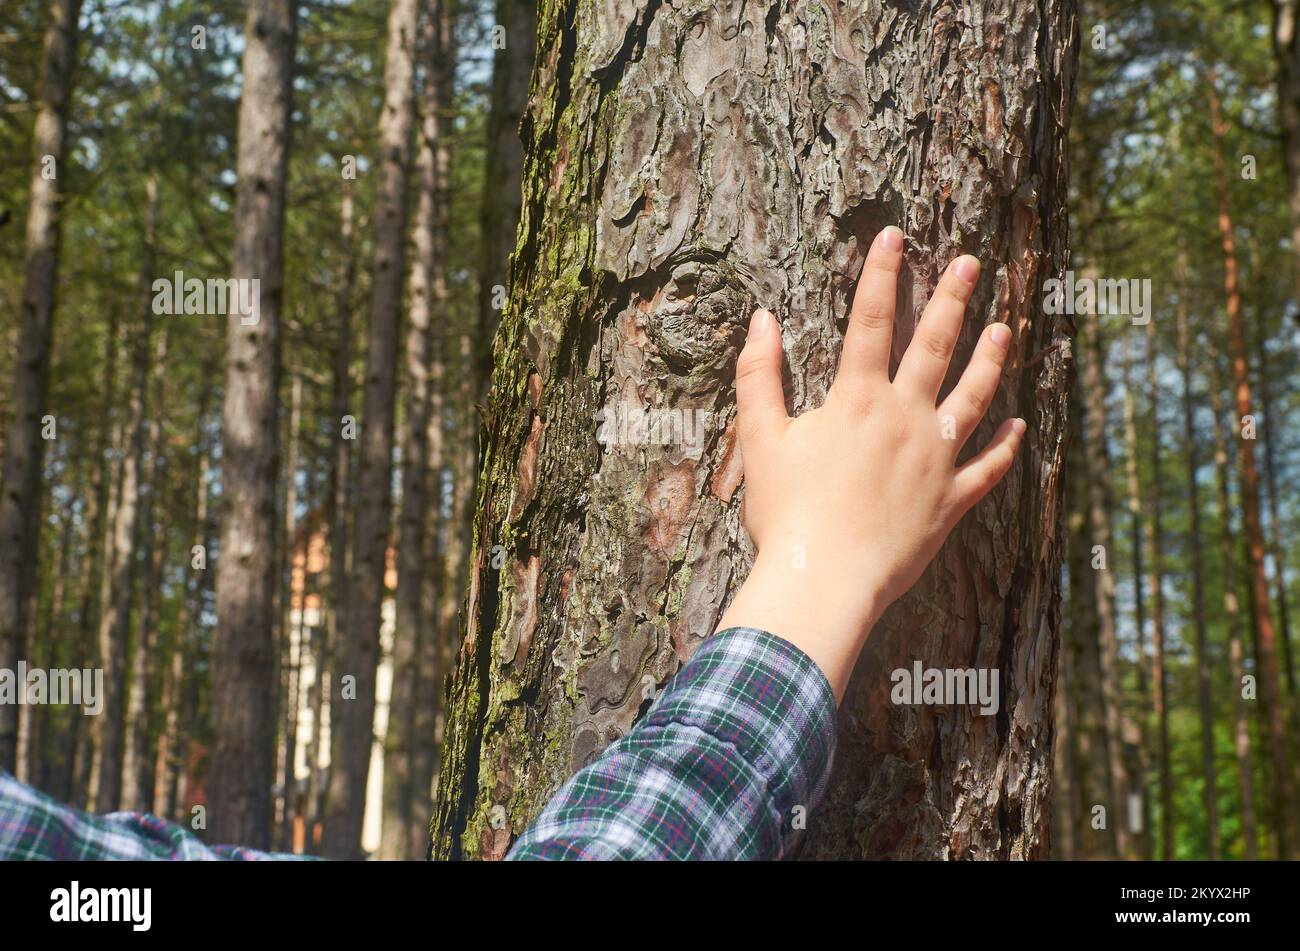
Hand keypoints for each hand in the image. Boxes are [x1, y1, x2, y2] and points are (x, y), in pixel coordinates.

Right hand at [716, 226, 1024, 700]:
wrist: (824, 577)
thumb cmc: (785, 512)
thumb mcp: (760, 438)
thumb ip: (759, 375)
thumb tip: (761, 319)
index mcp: (856, 399)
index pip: (870, 321)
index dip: (882, 274)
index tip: (895, 236)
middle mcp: (904, 418)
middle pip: (934, 347)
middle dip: (953, 299)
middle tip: (973, 263)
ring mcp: (934, 458)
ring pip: (972, 397)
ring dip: (990, 359)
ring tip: (1006, 327)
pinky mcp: (950, 501)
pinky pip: (986, 469)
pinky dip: (1005, 447)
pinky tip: (1019, 427)